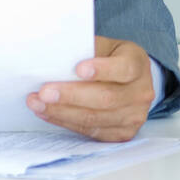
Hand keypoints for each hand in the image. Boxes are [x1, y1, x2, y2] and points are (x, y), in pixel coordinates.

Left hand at [26, 35, 154, 140]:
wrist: (130, 80)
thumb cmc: (111, 59)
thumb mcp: (104, 47)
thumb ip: (85, 50)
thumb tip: (52, 57)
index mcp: (138, 63)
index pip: (124, 68)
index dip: (102, 69)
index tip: (78, 68)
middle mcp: (141, 92)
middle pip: (106, 98)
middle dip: (72, 96)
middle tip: (45, 92)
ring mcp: (134, 115)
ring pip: (95, 118)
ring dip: (62, 112)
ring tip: (38, 103)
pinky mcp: (124, 133)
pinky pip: (92, 131)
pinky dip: (66, 122)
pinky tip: (49, 113)